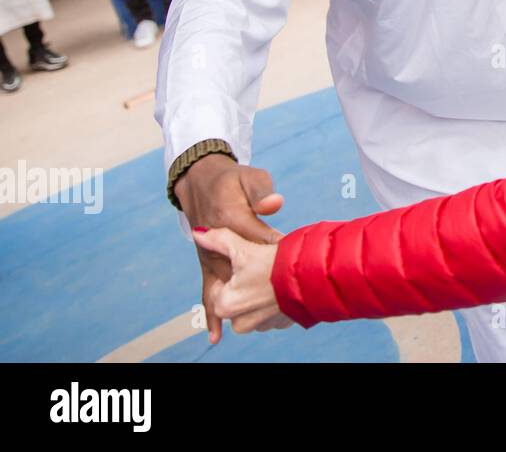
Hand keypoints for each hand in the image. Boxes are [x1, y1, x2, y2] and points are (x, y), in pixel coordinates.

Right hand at [174, 153, 284, 343]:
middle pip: (244, 270)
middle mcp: (217, 243)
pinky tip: (216, 336)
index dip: (281, 254)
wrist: (199, 182)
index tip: (299, 263)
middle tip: (287, 297)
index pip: (262, 242)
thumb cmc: (232, 180)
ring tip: (263, 321)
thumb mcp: (249, 177)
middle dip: (266, 284)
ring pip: (227, 286)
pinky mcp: (206, 264)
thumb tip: (275, 204)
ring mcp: (209, 256)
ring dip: (244, 303)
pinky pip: (207, 292)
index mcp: (232, 220)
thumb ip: (262, 191)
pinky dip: (211, 315)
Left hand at [192, 227, 286, 334]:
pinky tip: (284, 284)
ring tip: (273, 273)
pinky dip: (276, 300)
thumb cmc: (275, 263)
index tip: (244, 260)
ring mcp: (263, 324)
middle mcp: (241, 322)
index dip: (231, 270)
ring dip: (259, 293)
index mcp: (225, 305)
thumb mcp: (243, 248)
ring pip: (253, 306)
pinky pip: (272, 311)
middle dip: (243, 283)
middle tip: (259, 265)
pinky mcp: (282, 323)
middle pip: (234, 299)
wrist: (314, 276)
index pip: (217, 288)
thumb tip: (198, 234)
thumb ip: (218, 240)